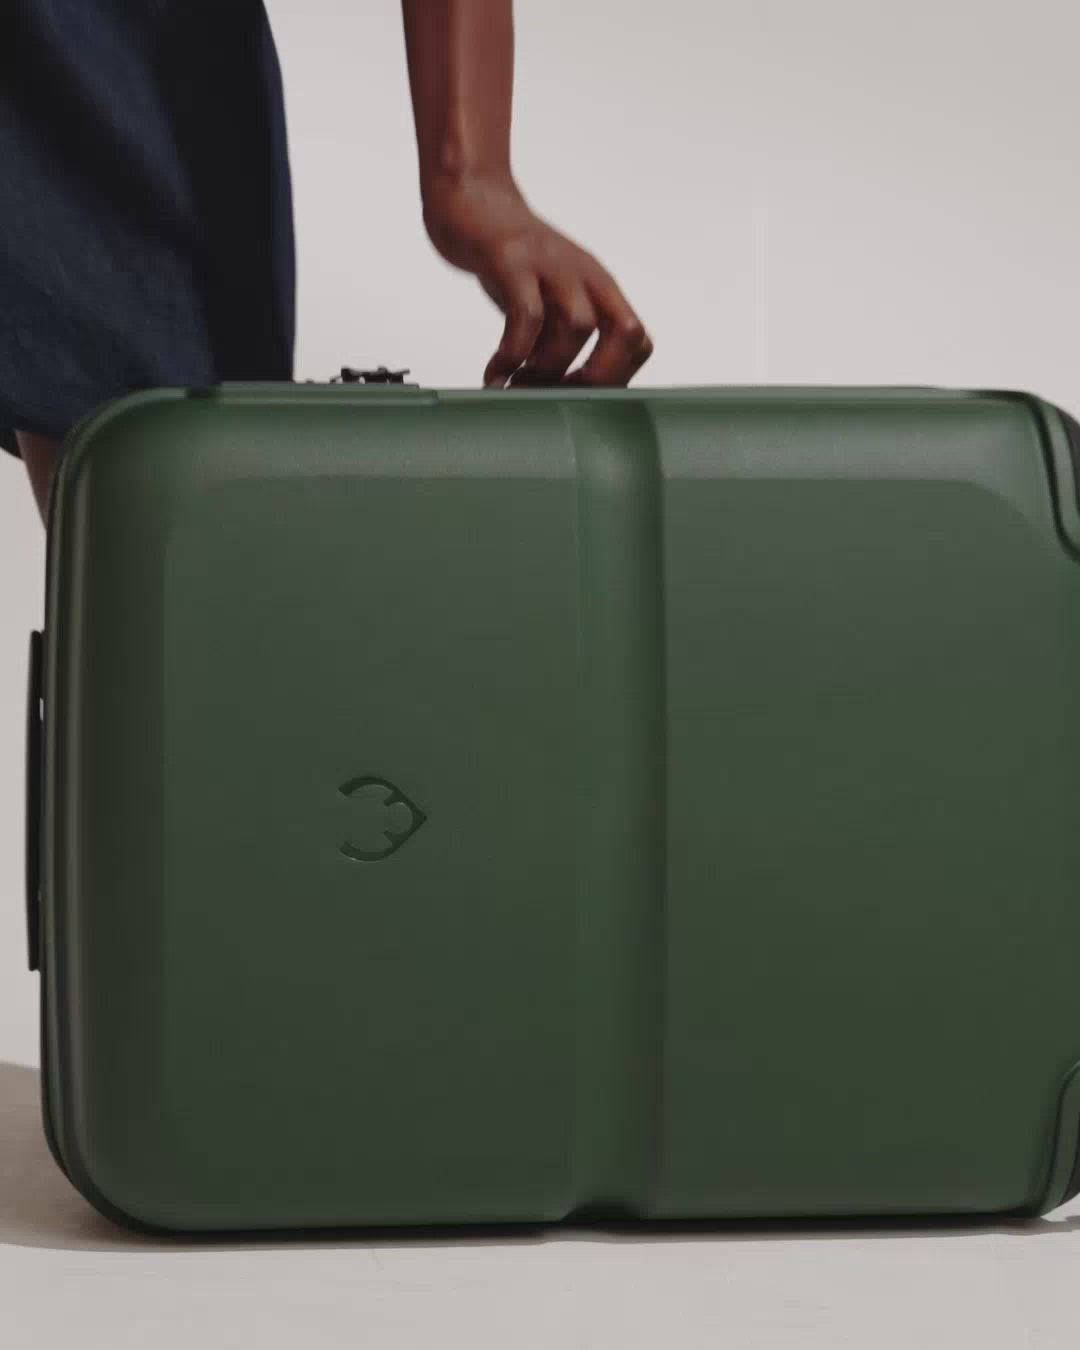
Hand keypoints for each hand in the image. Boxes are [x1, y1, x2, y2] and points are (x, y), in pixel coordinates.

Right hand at [421, 170, 653, 388]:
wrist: (470, 199)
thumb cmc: (509, 258)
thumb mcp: (548, 297)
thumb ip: (561, 334)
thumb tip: (561, 389)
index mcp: (599, 287)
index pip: (638, 339)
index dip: (617, 377)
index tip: (579, 397)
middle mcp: (584, 275)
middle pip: (625, 333)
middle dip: (595, 379)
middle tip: (554, 398)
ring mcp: (550, 265)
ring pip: (579, 327)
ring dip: (548, 368)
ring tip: (517, 383)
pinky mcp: (512, 260)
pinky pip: (527, 315)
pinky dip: (513, 354)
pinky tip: (495, 370)